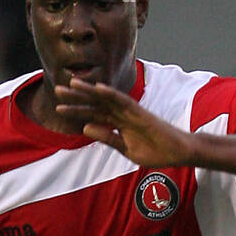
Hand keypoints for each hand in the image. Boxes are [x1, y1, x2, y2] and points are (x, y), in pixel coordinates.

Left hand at [54, 77, 193, 167]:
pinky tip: (98, 87)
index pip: (93, 114)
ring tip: (72, 83)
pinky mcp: (141, 112)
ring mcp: (131, 111)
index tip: (59, 107)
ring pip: (106, 98)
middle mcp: (122, 113)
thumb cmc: (156, 151)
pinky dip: (111, 93)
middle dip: (77, 96)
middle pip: (96, 102)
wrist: (178, 152)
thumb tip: (86, 127)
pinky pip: (124, 101)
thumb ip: (107, 138)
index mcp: (118, 123)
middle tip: (57, 89)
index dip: (76, 110)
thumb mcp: (126, 149)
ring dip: (89, 90)